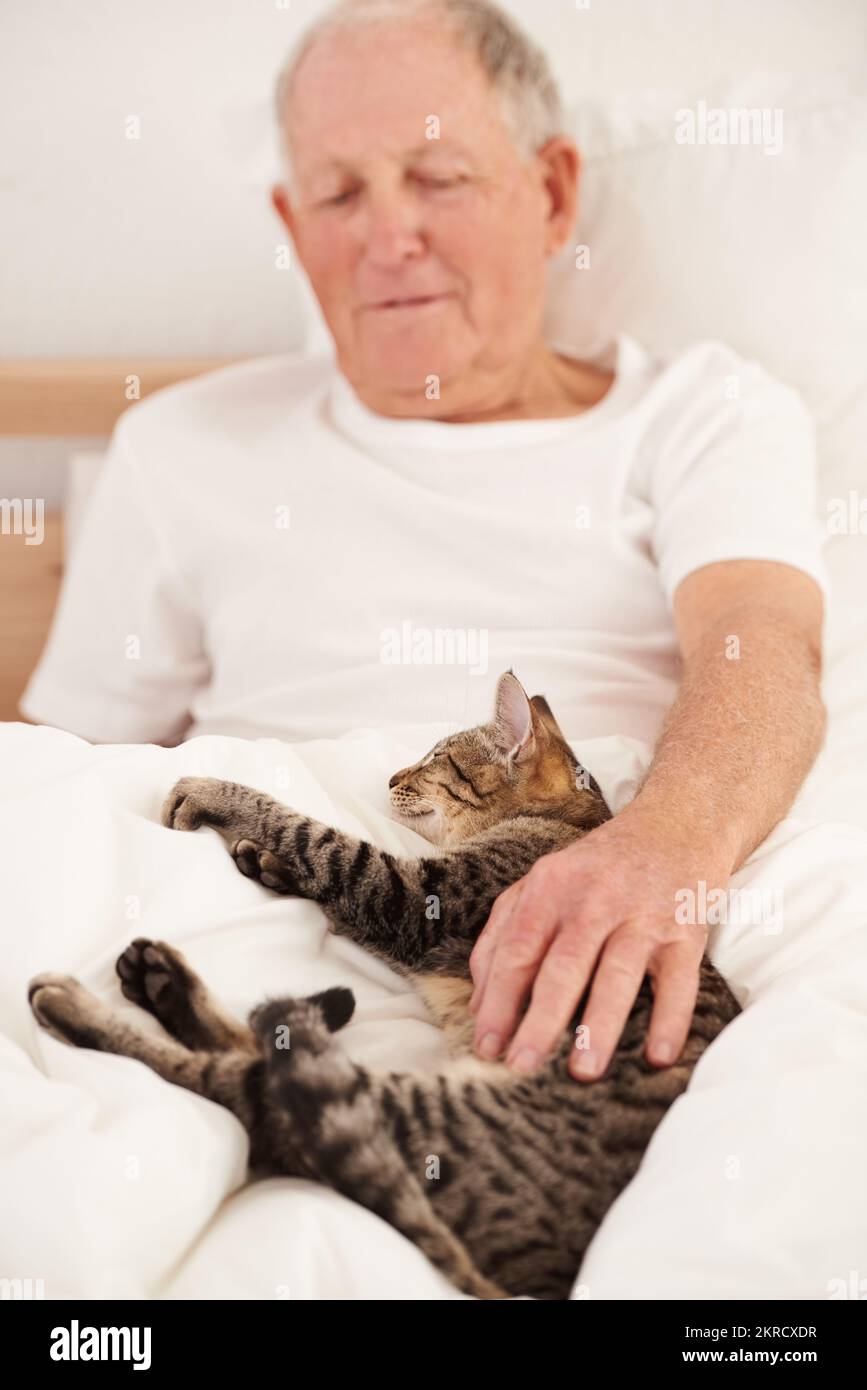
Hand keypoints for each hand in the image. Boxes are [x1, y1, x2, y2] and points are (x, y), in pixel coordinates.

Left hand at [468, 805, 731, 1080]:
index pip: (517, 949)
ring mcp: (642, 915)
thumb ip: (504, 933)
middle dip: (540, 1020)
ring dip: (600, 1026)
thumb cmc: (598, 866)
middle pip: (563, 966)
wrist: (677, 823)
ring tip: (582, 1071)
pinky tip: (656, 1057)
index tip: (486, 1045)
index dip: (498, 999)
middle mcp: (594, 900)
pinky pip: (679, 982)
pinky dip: (670, 1020)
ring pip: (617, 975)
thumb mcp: (543, 882)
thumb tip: (477, 1001)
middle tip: (522, 1067)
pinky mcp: (686, 931)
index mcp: (551, 888)